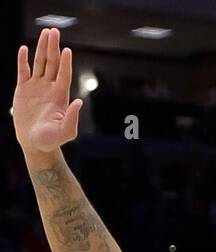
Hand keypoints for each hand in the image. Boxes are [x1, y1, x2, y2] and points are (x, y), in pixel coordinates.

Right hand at [13, 28, 82, 155]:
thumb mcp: (65, 132)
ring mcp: (36, 87)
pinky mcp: (23, 89)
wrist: (34, 144)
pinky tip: (25, 49)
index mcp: (60, 96)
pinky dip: (23, 60)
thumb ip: (72, 118)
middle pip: (52, 63)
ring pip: (40, 63)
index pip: (64, 75)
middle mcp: (49, 88)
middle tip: (54, 31)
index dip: (65, 63)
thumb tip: (79, 102)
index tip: (67, 50)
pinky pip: (23, 71)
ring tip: (45, 33)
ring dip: (42, 48)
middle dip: (53, 47)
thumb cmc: (51, 140)